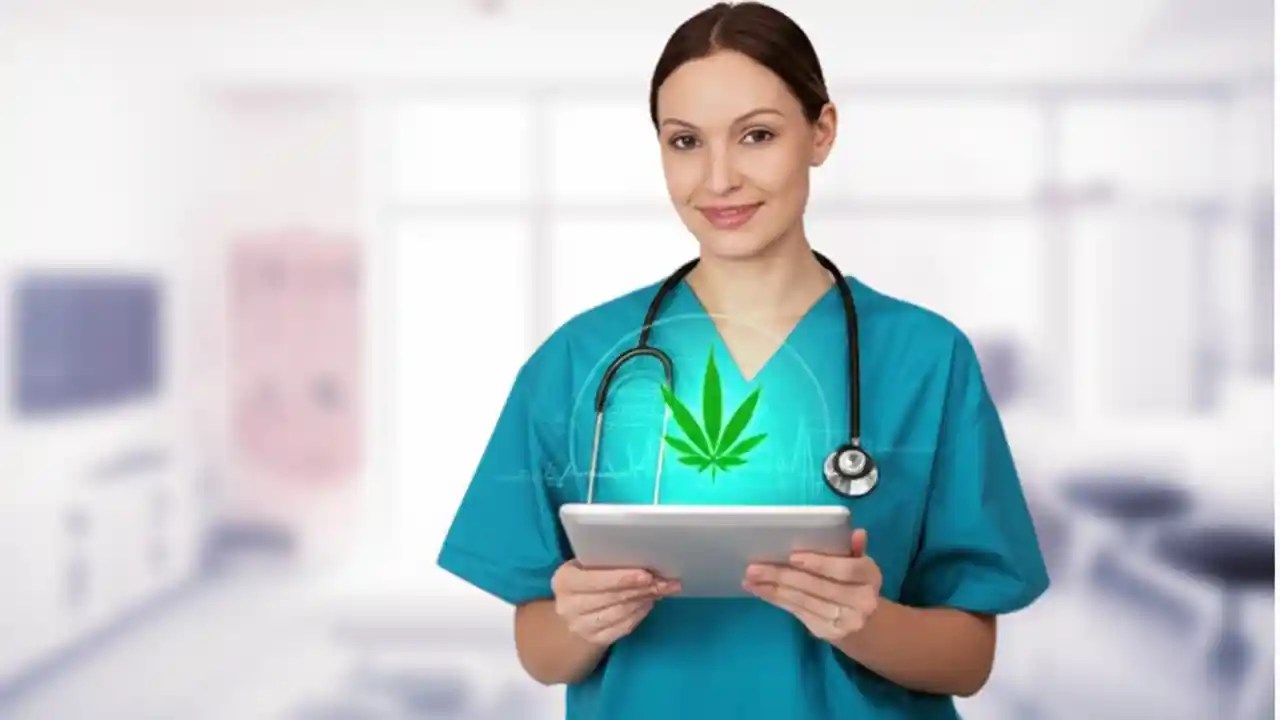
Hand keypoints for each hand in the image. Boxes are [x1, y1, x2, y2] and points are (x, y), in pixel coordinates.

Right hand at [551, 561, 681, 646]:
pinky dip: (639, 614)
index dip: (622, 578)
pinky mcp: (595, 640)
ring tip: (662, 589)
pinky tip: (649, 603)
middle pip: (612, 597)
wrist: (570, 614)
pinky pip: (623, 627)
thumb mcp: (583, 567)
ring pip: (620, 613)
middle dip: (642, 588)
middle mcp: (569, 606)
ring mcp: (581, 626)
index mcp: (564, 581)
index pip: (595, 580)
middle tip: (666, 582)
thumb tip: (642, 560)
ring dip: (644, 600)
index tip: (647, 575)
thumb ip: (604, 563)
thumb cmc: (583, 581)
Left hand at [742, 528, 881, 642]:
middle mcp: (860, 601)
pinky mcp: (826, 632)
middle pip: (817, 586)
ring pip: (803, 601)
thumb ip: (855, 549)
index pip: (845, 570)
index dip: (818, 563)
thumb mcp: (861, 565)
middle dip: (783, 576)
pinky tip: (761, 591)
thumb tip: (857, 533)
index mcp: (869, 577)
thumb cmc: (857, 584)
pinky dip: (777, 600)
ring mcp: (843, 621)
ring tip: (750, 579)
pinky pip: (797, 612)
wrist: (867, 626)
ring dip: (773, 589)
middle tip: (754, 567)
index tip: (792, 557)